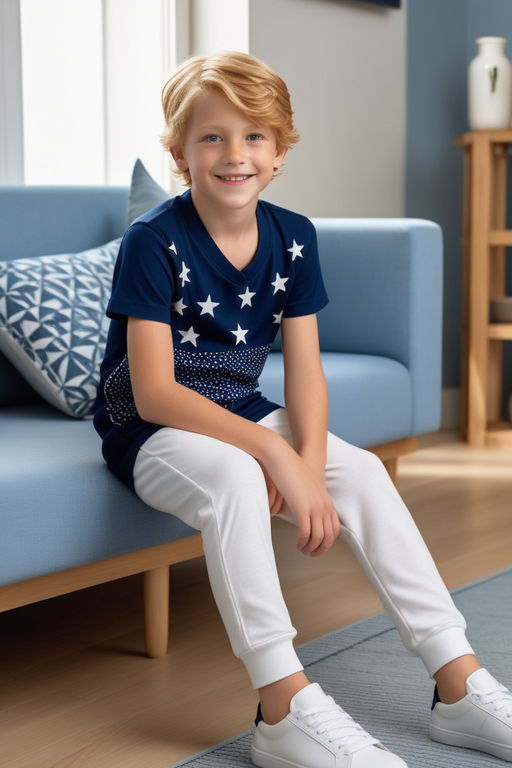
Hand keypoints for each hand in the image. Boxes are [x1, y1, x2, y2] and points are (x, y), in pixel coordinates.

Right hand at [262, 437, 340, 556]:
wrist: (282, 457)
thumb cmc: (289, 471)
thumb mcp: (302, 487)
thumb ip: (304, 502)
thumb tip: (298, 512)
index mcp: (326, 500)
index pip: (335, 528)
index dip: (328, 541)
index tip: (318, 546)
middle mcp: (324, 505)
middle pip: (329, 536)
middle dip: (321, 549)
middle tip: (310, 554)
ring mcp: (315, 507)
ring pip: (319, 538)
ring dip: (311, 548)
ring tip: (302, 550)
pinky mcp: (302, 509)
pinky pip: (307, 533)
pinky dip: (303, 543)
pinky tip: (297, 544)